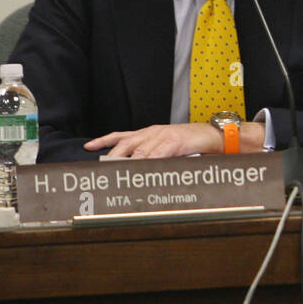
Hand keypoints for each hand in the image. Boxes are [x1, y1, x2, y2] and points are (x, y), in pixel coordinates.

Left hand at [85, 123, 221, 158]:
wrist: (212, 136)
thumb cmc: (190, 143)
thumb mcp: (166, 147)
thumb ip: (151, 155)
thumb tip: (134, 168)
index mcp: (149, 132)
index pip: (121, 134)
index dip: (104, 140)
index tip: (90, 147)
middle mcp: (153, 132)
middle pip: (126, 143)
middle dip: (113, 154)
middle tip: (102, 165)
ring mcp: (163, 136)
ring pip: (140, 150)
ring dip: (128, 162)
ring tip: (117, 171)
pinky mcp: (175, 142)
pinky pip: (158, 154)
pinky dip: (149, 162)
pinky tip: (142, 168)